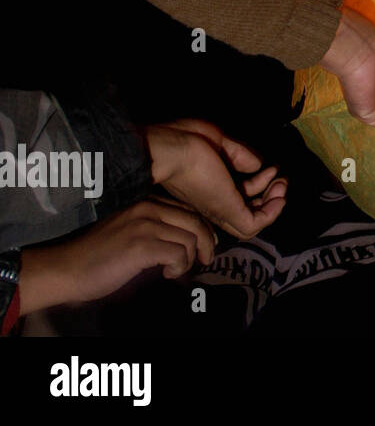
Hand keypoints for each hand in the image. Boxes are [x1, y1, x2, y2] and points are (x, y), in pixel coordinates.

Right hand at [19, 198, 214, 314]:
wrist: (66, 269)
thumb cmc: (97, 256)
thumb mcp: (130, 232)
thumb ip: (155, 228)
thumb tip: (187, 240)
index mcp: (145, 203)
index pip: (188, 210)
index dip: (202, 229)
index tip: (205, 246)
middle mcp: (148, 208)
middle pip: (196, 222)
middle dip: (207, 244)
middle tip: (205, 261)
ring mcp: (145, 225)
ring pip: (191, 239)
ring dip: (190, 259)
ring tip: (176, 270)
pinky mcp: (142, 245)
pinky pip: (180, 254)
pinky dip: (180, 267)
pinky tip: (167, 274)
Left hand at [146, 120, 286, 238]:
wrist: (168, 150)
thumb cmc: (184, 140)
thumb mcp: (220, 142)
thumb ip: (240, 155)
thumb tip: (258, 164)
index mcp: (209, 187)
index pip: (239, 197)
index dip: (260, 183)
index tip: (271, 168)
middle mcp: (214, 202)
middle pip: (248, 212)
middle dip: (270, 196)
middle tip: (281, 180)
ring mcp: (220, 209)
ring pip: (252, 222)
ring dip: (273, 205)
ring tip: (281, 185)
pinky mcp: (227, 211)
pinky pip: (253, 225)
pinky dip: (271, 214)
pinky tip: (278, 196)